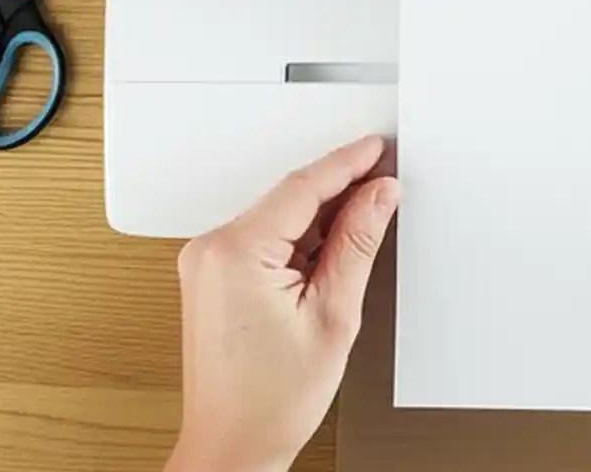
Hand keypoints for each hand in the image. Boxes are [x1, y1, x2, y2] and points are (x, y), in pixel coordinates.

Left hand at [165, 136, 399, 471]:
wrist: (232, 445)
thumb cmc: (270, 400)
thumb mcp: (333, 313)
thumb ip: (357, 243)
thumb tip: (378, 196)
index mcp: (234, 252)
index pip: (302, 187)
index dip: (348, 162)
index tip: (377, 149)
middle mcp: (210, 250)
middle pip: (288, 198)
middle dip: (339, 187)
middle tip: (385, 182)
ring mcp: (206, 263)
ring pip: (278, 217)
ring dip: (322, 215)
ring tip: (366, 224)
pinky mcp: (212, 276)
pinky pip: (263, 238)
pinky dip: (300, 238)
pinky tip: (331, 249)